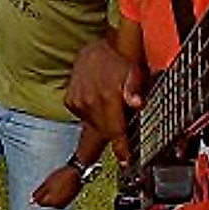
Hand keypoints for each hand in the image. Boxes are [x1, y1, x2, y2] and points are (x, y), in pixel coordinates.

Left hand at [30, 166, 80, 208]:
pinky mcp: (70, 200)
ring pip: (53, 201)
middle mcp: (58, 206)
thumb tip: (31, 201)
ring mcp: (65, 203)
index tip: (40, 187)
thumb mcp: (47, 183)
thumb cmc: (61, 176)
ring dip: (52, 195)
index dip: (37, 195)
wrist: (77, 173)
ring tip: (55, 184)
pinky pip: (60, 199)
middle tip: (48, 184)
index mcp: (51, 202)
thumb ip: (38, 194)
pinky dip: (58, 194)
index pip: (39, 203)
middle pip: (46, 203)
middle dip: (45, 196)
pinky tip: (61, 186)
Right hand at [63, 39, 144, 163]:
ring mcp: (79, 103)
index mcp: (108, 96)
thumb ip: (135, 88)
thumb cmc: (116, 61)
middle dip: (116, 134)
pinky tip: (99, 104)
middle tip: (124, 134)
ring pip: (95, 126)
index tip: (125, 159)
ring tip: (112, 110)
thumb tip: (137, 103)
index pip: (116, 130)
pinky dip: (94, 115)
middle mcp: (91, 102)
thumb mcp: (133, 71)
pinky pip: (84, 118)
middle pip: (105, 131)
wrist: (92, 50)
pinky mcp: (71, 102)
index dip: (121, 148)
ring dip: (105, 124)